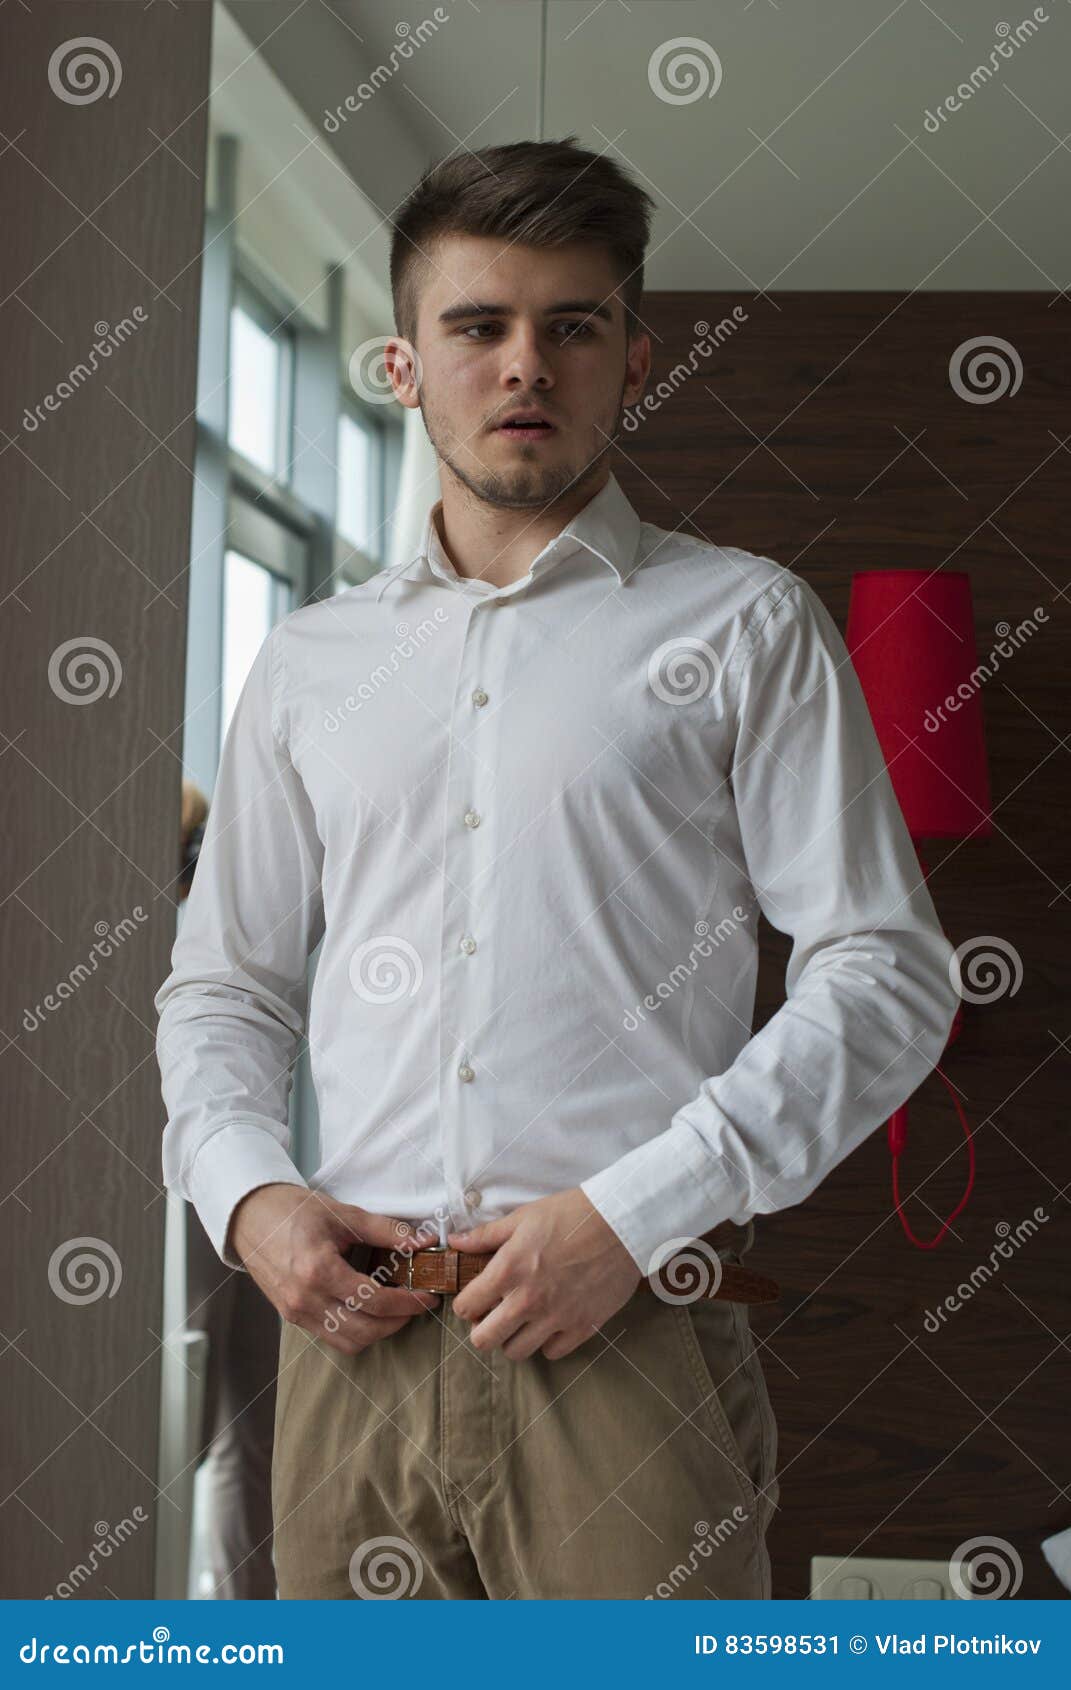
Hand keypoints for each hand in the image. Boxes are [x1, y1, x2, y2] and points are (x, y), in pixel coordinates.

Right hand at [228, 1183, 439, 1355]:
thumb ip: (387, 1231)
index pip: (375, 1300)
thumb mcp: (344, 1214)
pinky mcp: (292, 1317)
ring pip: (348, 1342)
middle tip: (416, 1304)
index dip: (408, 1302)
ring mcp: (296, 1312)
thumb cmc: (293, 1210)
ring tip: (395, 1310)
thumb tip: (424, 1242)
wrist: (250, 1216)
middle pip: (364, 1331)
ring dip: (378, 1332)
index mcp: (319, 1271)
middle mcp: (306, 1299)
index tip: (428, 1295)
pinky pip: (331, 1337)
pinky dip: (355, 1331)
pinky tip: (368, 1310)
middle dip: (398, 1322)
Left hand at [447, 1187, 640, 1360]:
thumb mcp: (523, 1218)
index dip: (465, 1303)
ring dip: (513, 1338)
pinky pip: (552, 1353)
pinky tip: (550, 1323)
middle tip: (493, 1315)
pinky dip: (547, 1342)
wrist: (621, 1222)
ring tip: (521, 1320)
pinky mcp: (582, 1327)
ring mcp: (556, 1317)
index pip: (466, 1307)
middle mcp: (528, 1300)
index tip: (475, 1298)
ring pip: (516, 1352)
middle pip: (484, 1340)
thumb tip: (457, 1242)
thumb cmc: (571, 1215)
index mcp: (508, 1271)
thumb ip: (486, 1235)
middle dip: (482, 1329)